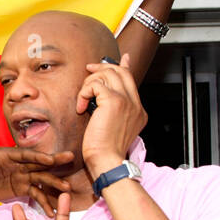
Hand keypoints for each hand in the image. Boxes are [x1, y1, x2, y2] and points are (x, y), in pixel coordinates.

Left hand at [0, 145, 72, 215]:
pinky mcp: (22, 188)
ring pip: (41, 179)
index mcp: (8, 155)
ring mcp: (22, 176)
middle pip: (38, 162)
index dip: (37, 156)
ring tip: (66, 190)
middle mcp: (18, 164)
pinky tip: (51, 212)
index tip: (49, 159)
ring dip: (53, 183)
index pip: (25, 155)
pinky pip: (35, 195)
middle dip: (54, 161)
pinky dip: (43, 202)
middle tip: (70, 158)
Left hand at [79, 53, 147, 178]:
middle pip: (121, 72)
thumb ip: (111, 110)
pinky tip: (81, 107)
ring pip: (107, 74)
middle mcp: (135, 104)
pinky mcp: (113, 101)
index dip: (124, 66)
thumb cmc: (104, 151)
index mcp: (138, 110)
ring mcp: (126, 101)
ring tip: (83, 100)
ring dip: (89, 83)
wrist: (107, 161)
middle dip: (103, 67)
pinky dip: (84, 93)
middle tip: (89, 70)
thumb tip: (103, 97)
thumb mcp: (112, 128)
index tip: (122, 58)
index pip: (131, 80)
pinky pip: (95, 84)